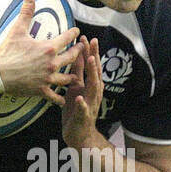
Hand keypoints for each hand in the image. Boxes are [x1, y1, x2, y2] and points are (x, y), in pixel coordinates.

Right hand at [0, 0, 80, 103]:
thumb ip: (26, 13)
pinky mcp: (41, 91)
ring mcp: (48, 78)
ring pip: (67, 78)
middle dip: (78, 52)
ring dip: (73, 76)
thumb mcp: (17, 30)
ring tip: (76, 75)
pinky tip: (63, 100)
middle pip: (71, 58)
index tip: (77, 32)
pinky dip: (60, 99)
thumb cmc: (7, 52)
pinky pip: (55, 96)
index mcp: (48, 48)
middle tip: (82, 50)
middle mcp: (52, 64)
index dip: (74, 34)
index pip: (67, 38)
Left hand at [61, 35, 101, 149]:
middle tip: (92, 42)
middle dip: (94, 56)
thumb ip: (76, 74)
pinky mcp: (84, 117)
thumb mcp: (75, 88)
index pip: (90, 65)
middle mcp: (93, 92)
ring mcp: (90, 104)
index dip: (89, 51)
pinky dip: (83, 103)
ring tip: (90, 61)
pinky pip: (84, 109)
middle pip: (95, 71)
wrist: (79, 135)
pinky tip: (80, 97)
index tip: (85, 37)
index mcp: (89, 85)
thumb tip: (75, 56)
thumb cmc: (76, 110)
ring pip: (93, 87)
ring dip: (92, 73)